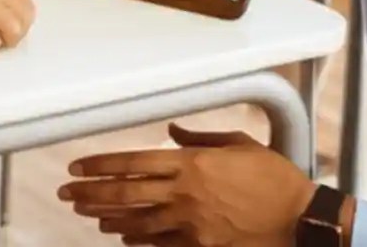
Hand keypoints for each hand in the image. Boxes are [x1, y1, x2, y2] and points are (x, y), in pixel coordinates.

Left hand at [58, 123, 316, 245]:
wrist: (299, 219)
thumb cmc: (274, 178)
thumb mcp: (240, 145)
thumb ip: (200, 138)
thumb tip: (172, 132)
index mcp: (193, 163)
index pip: (134, 162)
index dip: (100, 165)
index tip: (76, 167)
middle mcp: (186, 193)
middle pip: (126, 194)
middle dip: (90, 194)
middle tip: (67, 194)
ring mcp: (192, 224)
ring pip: (137, 222)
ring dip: (108, 218)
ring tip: (87, 214)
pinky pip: (160, 244)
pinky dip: (137, 239)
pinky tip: (123, 236)